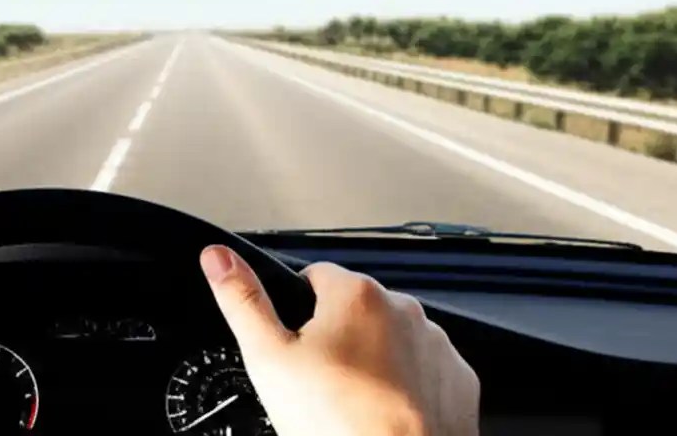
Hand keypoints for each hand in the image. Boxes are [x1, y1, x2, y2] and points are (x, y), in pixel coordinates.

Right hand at [200, 246, 478, 435]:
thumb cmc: (340, 425)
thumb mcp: (268, 359)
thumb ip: (242, 300)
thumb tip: (217, 257)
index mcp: (356, 294)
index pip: (314, 278)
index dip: (297, 313)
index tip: (296, 349)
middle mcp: (404, 310)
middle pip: (354, 311)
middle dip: (337, 339)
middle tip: (320, 385)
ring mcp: (436, 345)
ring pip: (391, 342)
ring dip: (374, 362)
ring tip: (353, 405)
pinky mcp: (458, 380)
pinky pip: (425, 372)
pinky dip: (407, 388)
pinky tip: (385, 415)